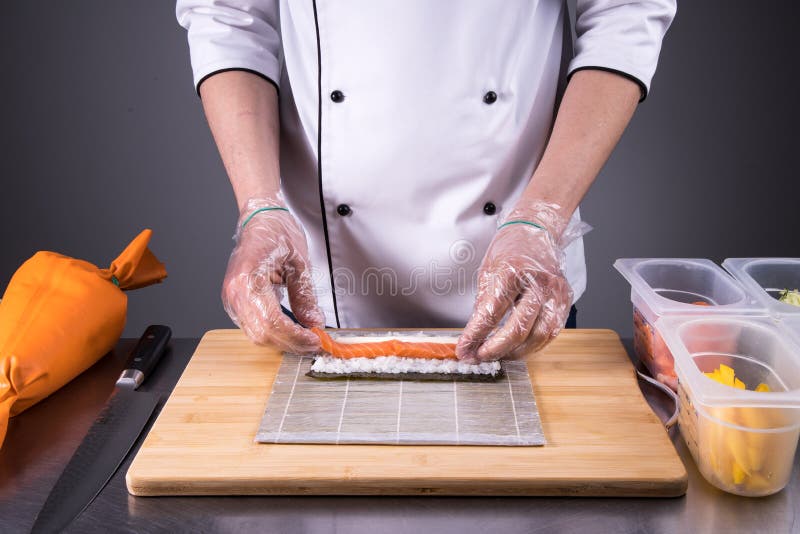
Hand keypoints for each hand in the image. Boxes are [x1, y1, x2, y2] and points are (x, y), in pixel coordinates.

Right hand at [222, 198, 324, 352]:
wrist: (259, 218)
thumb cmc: (276, 231)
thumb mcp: (299, 262)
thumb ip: (305, 296)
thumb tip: (313, 322)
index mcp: (248, 279)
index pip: (271, 322)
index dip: (295, 336)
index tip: (316, 339)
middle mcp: (234, 292)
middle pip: (262, 334)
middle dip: (291, 343)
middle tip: (315, 343)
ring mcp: (231, 298)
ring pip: (256, 335)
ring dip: (283, 341)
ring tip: (306, 338)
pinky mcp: (235, 302)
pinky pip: (253, 326)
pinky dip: (274, 333)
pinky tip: (292, 330)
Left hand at [457, 204, 574, 361]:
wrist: (535, 231)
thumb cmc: (509, 251)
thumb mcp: (487, 273)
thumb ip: (482, 306)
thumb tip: (472, 338)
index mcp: (512, 272)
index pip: (491, 313)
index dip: (475, 336)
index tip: (464, 350)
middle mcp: (538, 282)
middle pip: (519, 328)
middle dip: (496, 349)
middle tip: (480, 357)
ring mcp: (555, 291)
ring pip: (540, 335)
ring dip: (518, 352)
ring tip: (499, 355)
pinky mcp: (566, 299)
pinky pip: (552, 330)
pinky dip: (535, 344)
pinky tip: (519, 347)